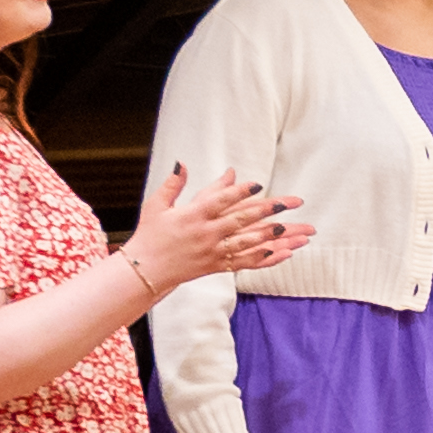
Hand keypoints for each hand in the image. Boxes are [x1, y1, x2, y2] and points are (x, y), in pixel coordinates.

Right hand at [127, 158, 311, 285]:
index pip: (220, 201)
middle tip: (287, 204)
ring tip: (288, 227)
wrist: (144, 270)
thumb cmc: (149, 235)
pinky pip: (242, 263)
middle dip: (265, 211)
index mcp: (192, 216)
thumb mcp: (157, 205)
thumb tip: (180, 162)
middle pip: (240, 220)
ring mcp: (212, 252)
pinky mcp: (215, 267)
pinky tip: (278, 253)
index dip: (239, 192)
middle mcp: (205, 234)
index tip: (257, 184)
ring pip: (245, 243)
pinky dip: (261, 258)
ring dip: (268, 235)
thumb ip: (173, 184)